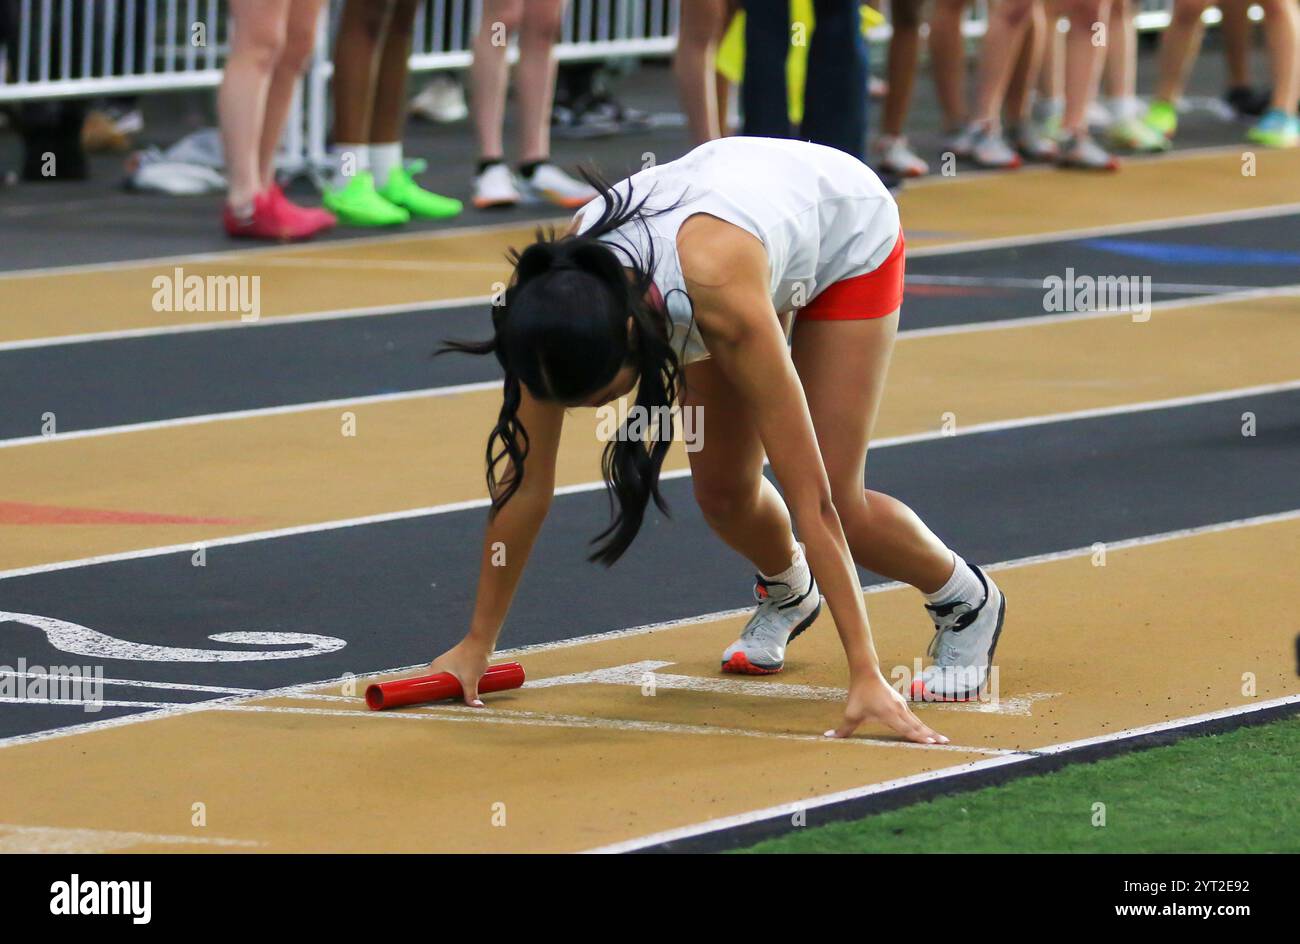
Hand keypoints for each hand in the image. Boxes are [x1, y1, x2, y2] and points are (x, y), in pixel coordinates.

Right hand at [429, 638, 491, 706]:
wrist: (482, 641)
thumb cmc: (473, 656)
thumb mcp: (470, 679)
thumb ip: (471, 695)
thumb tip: (476, 706)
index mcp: (435, 669)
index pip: (426, 686)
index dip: (428, 696)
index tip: (429, 706)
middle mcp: (439, 667)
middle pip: (436, 686)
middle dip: (442, 695)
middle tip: (446, 707)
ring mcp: (448, 666)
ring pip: (446, 683)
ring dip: (451, 690)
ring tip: (455, 701)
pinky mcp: (457, 665)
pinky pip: (453, 679)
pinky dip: (457, 685)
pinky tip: (463, 692)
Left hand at [827, 668, 947, 743]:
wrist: (866, 673)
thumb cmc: (859, 694)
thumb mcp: (851, 713)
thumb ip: (843, 729)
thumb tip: (828, 737)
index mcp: (889, 714)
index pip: (906, 729)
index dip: (918, 737)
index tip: (931, 743)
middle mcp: (899, 710)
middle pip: (917, 726)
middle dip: (930, 736)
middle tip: (945, 744)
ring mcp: (902, 706)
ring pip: (918, 722)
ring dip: (930, 731)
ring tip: (943, 740)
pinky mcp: (902, 704)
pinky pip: (915, 718)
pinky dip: (923, 726)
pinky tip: (929, 732)